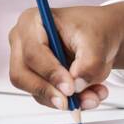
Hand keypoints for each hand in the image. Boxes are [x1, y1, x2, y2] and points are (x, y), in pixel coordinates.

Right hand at [7, 3, 123, 110]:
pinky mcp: (36, 80)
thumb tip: (77, 85)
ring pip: (34, 91)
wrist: (102, 38)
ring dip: (64, 100)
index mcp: (32, 21)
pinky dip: (68, 101)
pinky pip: (46, 98)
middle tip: (72, 102)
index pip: (32, 52)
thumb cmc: (95, 30)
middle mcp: (22, 42)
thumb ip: (89, 63)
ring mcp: (26, 63)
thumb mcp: (97, 41)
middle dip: (49, 92)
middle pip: (22, 75)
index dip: (50, 72)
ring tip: (93, 96)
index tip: (70, 88)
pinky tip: (90, 95)